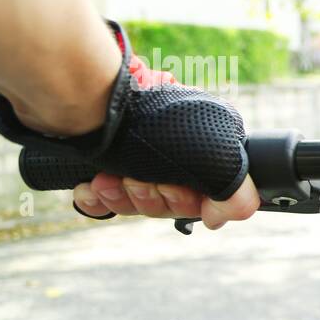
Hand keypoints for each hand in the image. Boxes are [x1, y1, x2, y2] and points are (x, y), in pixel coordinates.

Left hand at [0, 21, 255, 226]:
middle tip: (138, 178)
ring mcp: (139, 156)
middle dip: (150, 197)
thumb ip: (237, 195)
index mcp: (206, 149)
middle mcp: (177, 151)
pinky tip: (90, 185)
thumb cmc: (150, 124)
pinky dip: (97, 197)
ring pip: (137, 202)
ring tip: (108, 178)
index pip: (207, 198)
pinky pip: (105, 198)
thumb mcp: (214, 157)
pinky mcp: (104, 160)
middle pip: (171, 202)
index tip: (171, 187)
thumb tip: (222, 220)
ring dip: (122, 196)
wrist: (83, 99)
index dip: (187, 201)